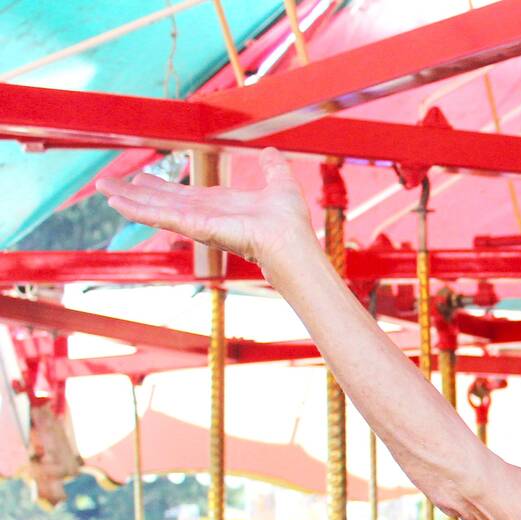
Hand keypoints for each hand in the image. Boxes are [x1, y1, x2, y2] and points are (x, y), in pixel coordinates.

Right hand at [95, 147, 315, 271]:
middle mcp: (204, 215)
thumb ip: (273, 168)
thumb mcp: (280, 184)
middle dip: (135, 193)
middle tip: (106, 184)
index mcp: (220, 205)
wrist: (292, 241)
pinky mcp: (195, 228)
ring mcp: (197, 222)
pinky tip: (117, 202)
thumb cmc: (290, 221)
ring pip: (156, 209)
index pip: (183, 195)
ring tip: (102, 190)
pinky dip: (138, 210)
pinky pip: (162, 217)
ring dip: (129, 200)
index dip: (161, 187)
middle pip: (162, 201)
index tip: (141, 180)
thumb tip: (271, 151)